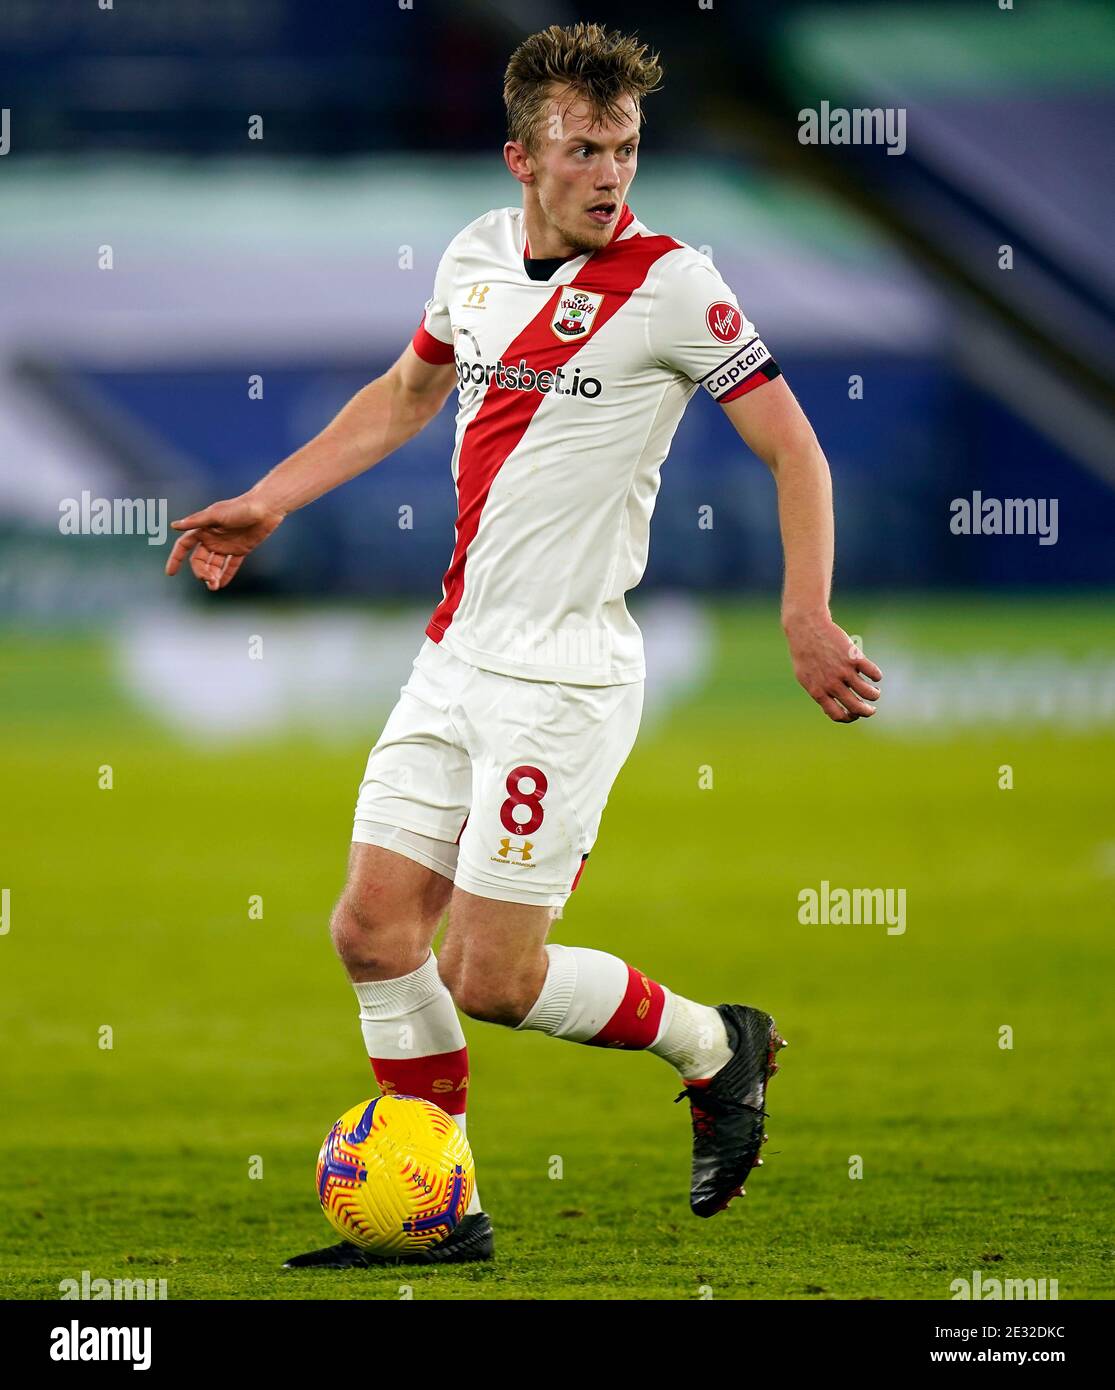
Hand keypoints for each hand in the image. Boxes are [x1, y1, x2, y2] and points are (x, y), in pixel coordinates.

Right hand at [164, 494, 284, 590]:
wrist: (265, 508)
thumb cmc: (239, 508)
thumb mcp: (215, 514)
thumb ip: (196, 521)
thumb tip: (174, 526)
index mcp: (203, 529)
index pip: (184, 545)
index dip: (176, 558)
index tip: (170, 573)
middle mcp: (212, 538)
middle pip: (199, 560)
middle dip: (200, 571)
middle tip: (208, 580)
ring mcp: (226, 545)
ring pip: (214, 565)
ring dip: (212, 576)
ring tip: (214, 586)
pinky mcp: (240, 550)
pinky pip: (231, 565)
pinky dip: (227, 574)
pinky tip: (223, 584)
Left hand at [784, 612, 881, 722]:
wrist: (806, 629)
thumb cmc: (804, 654)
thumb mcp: (805, 677)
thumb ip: (818, 692)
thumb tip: (830, 707)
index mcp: (818, 692)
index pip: (838, 715)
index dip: (849, 718)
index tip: (854, 713)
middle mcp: (832, 684)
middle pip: (856, 708)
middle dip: (867, 712)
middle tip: (871, 709)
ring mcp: (844, 671)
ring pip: (869, 693)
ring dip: (874, 695)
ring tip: (874, 692)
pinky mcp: (854, 658)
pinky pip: (873, 673)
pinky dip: (877, 677)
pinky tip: (875, 676)